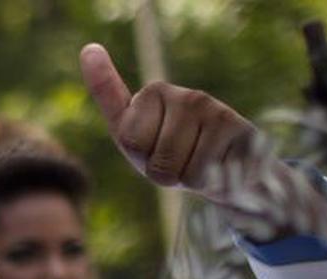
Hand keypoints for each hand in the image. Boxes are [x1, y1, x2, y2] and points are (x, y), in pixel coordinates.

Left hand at [80, 43, 257, 199]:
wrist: (229, 170)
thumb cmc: (171, 154)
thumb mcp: (134, 134)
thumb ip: (108, 97)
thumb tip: (88, 49)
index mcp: (153, 93)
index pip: (131, 140)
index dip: (142, 157)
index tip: (152, 145)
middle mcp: (186, 96)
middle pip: (157, 163)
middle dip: (165, 174)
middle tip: (179, 161)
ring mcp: (214, 111)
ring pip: (183, 172)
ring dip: (188, 180)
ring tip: (199, 163)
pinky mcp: (238, 132)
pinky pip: (207, 176)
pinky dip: (211, 182)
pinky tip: (221, 165)